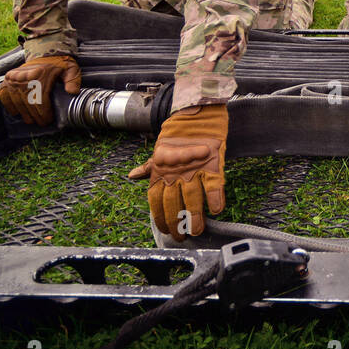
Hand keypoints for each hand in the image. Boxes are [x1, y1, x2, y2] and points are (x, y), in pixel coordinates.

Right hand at [0, 54, 80, 125]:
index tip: (48, 120)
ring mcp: (14, 77)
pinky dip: (10, 106)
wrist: (45, 52)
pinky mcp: (7, 78)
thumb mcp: (70, 69)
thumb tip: (72, 92)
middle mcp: (24, 76)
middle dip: (35, 116)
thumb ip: (73, 80)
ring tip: (31, 120)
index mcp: (40, 75)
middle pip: (28, 104)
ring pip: (17, 102)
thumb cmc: (58, 64)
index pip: (39, 100)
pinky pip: (4, 96)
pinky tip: (17, 112)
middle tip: (41, 122)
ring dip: (24, 114)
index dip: (44, 113)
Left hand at [127, 104, 227, 240]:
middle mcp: (174, 172)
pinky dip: (215, 198)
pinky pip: (214, 185)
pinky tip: (216, 211)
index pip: (156, 200)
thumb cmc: (178, 133)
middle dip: (176, 223)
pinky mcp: (211, 162)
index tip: (167, 231)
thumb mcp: (160, 150)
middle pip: (173, 203)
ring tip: (197, 230)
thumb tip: (132, 177)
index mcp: (160, 171)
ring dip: (195, 217)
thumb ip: (149, 167)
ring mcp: (193, 168)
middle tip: (182, 237)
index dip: (160, 217)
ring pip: (193, 198)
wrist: (196, 111)